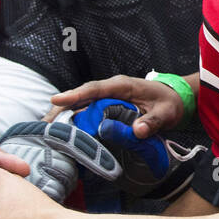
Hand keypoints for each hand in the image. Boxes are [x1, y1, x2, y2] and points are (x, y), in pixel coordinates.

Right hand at [48, 75, 184, 138]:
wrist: (174, 99)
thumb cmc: (169, 102)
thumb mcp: (166, 112)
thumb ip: (153, 121)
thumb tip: (137, 131)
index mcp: (122, 85)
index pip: (95, 89)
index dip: (76, 94)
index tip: (57, 100)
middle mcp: (110, 90)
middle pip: (81, 97)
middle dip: (62, 108)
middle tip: (44, 123)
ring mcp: (107, 98)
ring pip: (81, 105)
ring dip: (64, 116)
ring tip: (45, 129)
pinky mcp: (107, 107)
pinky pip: (87, 113)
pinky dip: (74, 121)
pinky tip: (62, 132)